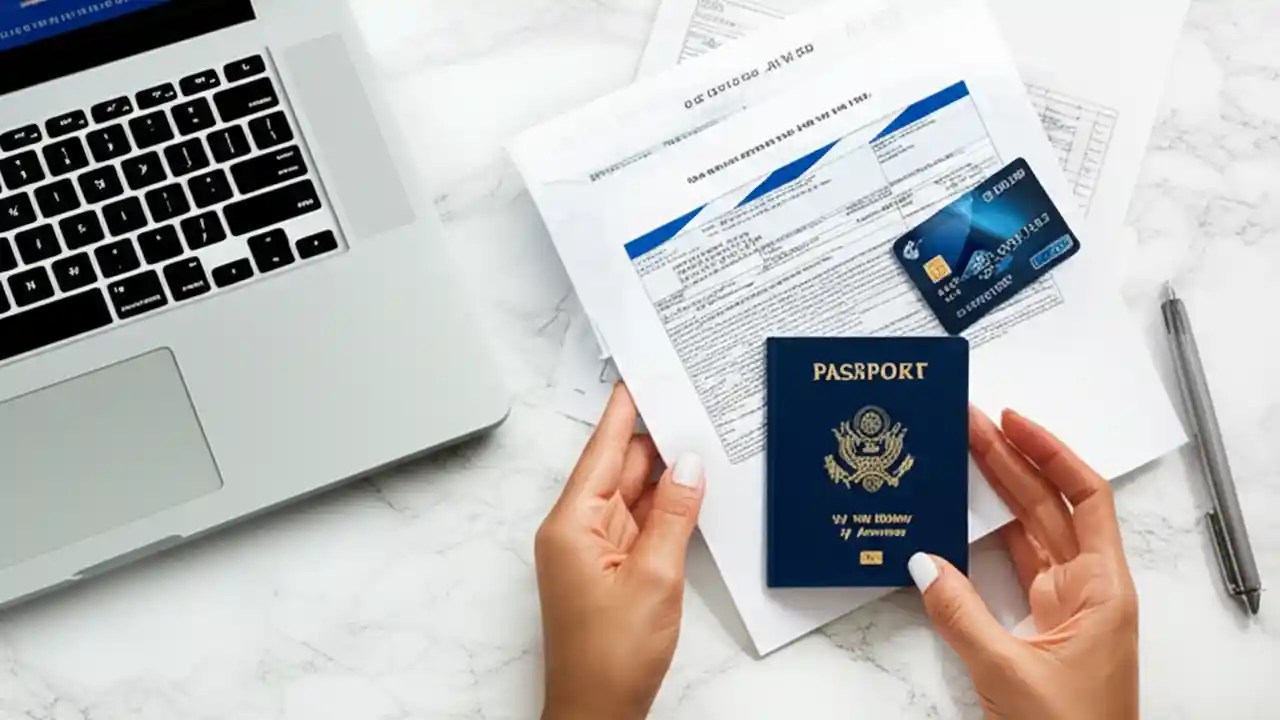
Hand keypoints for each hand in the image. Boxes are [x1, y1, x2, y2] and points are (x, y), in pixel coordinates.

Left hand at [536, 384, 705, 719]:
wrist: (597, 713)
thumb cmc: (611, 657)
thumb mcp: (654, 577)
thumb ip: (674, 515)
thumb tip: (689, 464)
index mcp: (571, 524)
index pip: (601, 450)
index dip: (623, 411)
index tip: (638, 375)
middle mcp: (577, 530)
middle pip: (618, 468)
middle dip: (653, 437)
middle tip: (687, 398)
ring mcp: (594, 550)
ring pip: (632, 495)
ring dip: (663, 472)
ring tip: (698, 433)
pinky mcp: (610, 569)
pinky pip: (640, 523)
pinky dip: (665, 506)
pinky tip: (690, 487)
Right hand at [909, 407, 1138, 719]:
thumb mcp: (1008, 673)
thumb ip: (960, 615)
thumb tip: (922, 563)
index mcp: (1103, 591)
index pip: (1086, 498)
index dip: (1051, 452)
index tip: (1013, 421)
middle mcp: (1088, 590)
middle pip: (1050, 506)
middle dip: (1010, 460)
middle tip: (968, 423)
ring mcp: (1064, 607)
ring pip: (1031, 531)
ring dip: (999, 491)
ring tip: (963, 451)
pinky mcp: (1040, 626)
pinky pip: (1014, 565)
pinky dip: (987, 537)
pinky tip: (962, 516)